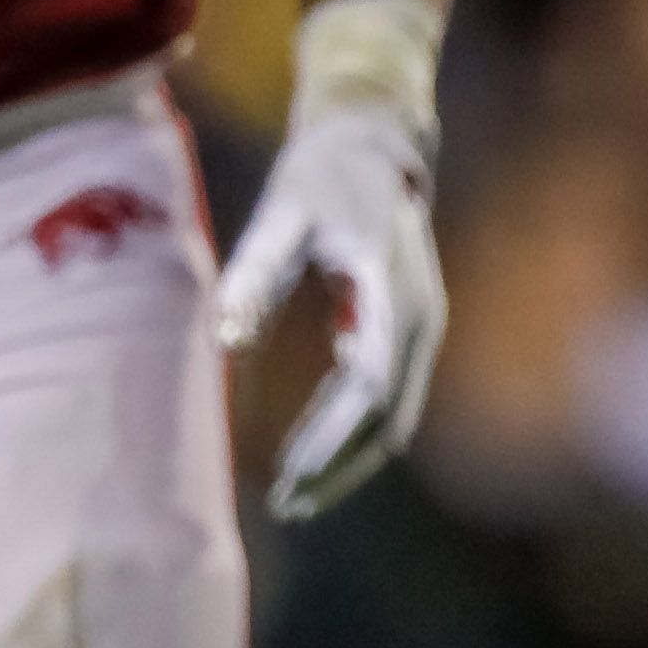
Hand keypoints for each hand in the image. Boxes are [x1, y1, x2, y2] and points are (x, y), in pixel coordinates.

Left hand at [216, 114, 445, 518]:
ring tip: (298, 495)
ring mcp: (419, 326)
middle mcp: (417, 317)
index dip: (331, 439)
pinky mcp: (408, 330)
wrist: (372, 144)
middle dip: (339, 466)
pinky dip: (360, 434)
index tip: (288, 476)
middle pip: (388, 416)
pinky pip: (391, 397)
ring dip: (351, 459)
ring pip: (395, 414)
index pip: (368, 387)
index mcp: (388, 291)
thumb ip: (257, 276)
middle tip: (286, 504)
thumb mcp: (282, 216)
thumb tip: (228, 344)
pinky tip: (321, 456)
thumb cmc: (319, 178)